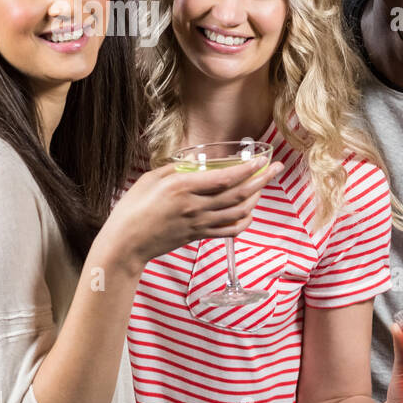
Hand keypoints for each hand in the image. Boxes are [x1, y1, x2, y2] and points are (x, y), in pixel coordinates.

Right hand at [96, 158, 283, 270]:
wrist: (126, 243)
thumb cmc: (133, 208)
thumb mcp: (150, 179)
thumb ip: (176, 168)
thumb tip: (198, 159)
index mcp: (182, 187)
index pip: (224, 178)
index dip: (247, 169)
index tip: (261, 160)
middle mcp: (195, 206)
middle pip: (238, 193)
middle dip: (261, 180)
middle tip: (276, 168)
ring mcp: (199, 223)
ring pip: (238, 211)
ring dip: (257, 197)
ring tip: (264, 185)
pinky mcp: (199, 235)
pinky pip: (230, 230)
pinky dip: (245, 220)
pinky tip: (250, 211)